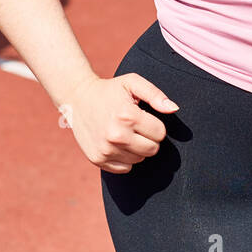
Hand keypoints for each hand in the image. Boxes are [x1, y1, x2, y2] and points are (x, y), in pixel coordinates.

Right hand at [60, 74, 177, 173]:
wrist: (77, 98)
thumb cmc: (109, 90)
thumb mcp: (132, 83)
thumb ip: (155, 94)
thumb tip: (173, 109)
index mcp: (127, 116)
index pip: (160, 134)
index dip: (155, 125)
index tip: (143, 117)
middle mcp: (116, 135)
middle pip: (152, 150)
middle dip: (149, 139)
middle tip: (135, 126)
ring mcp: (106, 149)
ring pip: (139, 160)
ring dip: (136, 149)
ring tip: (124, 132)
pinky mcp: (97, 159)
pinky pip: (125, 169)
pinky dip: (124, 158)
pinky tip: (116, 143)